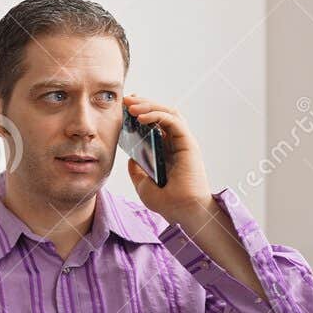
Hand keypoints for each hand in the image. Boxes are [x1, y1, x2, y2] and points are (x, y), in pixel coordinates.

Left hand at [122, 93, 216, 225]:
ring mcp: (183, 142)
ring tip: (130, 105)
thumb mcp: (143, 185)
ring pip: (168, 113)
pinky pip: (172, 121)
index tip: (125, 108)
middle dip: (142, 104)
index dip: (141, 112)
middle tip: (125, 100)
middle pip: (161, 114)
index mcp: (167, 151)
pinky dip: (157, 115)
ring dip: (148, 106)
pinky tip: (140, 117)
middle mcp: (176, 144)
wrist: (182, 212)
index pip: (155, 124)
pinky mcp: (188, 143)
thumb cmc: (168, 203)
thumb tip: (131, 157)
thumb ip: (138, 170)